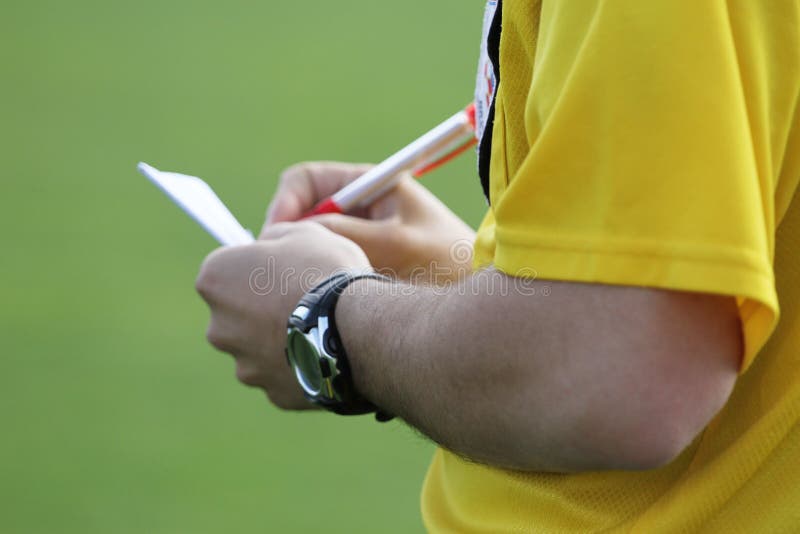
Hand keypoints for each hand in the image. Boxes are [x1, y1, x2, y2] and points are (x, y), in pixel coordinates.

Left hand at [195, 222, 370, 408]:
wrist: (357, 328)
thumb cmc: (326, 272)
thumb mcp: (302, 232)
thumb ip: (275, 237)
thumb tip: (268, 246)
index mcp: (215, 280)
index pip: (225, 269)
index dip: (255, 265)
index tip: (282, 267)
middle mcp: (218, 327)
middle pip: (237, 314)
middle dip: (262, 308)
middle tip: (302, 299)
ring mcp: (244, 364)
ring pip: (259, 349)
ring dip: (280, 339)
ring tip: (320, 329)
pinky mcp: (272, 393)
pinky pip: (284, 375)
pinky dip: (300, 365)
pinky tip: (326, 353)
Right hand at [263, 162, 476, 281]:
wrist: (483, 298)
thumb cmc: (448, 264)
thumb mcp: (392, 245)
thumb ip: (340, 233)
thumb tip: (284, 235)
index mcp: (370, 185)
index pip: (305, 182)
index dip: (284, 207)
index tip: (274, 240)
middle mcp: (361, 209)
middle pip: (302, 217)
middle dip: (290, 242)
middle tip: (285, 276)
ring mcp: (360, 239)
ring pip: (311, 249)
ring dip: (305, 268)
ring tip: (315, 295)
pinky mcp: (362, 270)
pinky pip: (325, 273)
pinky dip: (321, 287)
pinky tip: (331, 309)